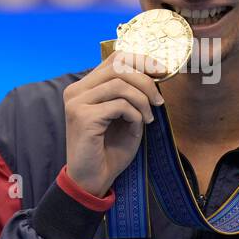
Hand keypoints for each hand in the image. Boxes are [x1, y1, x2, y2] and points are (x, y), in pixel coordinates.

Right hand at [63, 52, 165, 196]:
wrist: (93, 179)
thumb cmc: (109, 150)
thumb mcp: (125, 116)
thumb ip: (131, 93)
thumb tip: (154, 72)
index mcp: (85, 87)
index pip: (114, 59)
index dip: (141, 60)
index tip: (162, 71)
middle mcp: (76, 91)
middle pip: (118, 67)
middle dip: (145, 81)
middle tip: (159, 100)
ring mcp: (77, 103)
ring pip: (120, 84)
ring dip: (142, 100)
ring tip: (150, 117)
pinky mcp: (82, 117)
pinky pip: (119, 105)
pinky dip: (135, 114)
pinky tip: (138, 127)